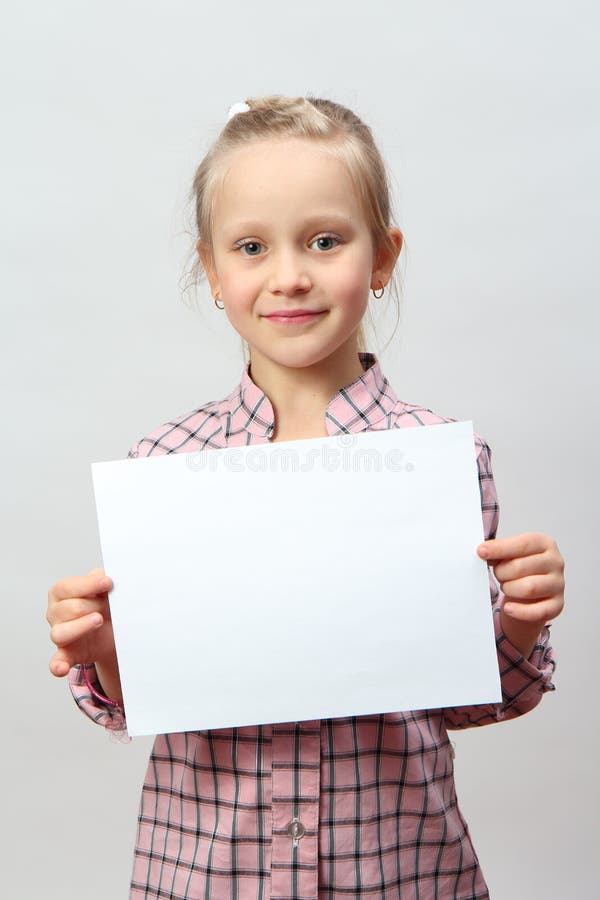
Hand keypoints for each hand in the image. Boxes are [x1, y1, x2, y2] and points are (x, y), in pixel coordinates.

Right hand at [47, 568, 116, 676]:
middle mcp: (55, 613)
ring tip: (99, 620)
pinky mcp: (66, 654)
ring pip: (60, 633)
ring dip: (81, 626)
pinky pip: (56, 662)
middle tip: (108, 607)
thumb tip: (102, 576)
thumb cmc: (105, 604)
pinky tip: (62, 669)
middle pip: (69, 609)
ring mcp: (59, 634)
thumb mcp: (104, 589)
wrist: (113, 628)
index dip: (88, 585)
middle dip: (93, 605)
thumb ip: (100, 581)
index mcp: (61, 592)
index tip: (108, 583)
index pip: (67, 587)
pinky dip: (57, 666)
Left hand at [477, 532, 564, 656]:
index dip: (500, 548)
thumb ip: (498, 551)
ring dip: (509, 589)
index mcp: (545, 544)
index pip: (522, 544)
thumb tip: (483, 551)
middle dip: (502, 572)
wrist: (529, 595)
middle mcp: (555, 562)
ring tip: (506, 587)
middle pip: (521, 567)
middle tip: (498, 575)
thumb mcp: (510, 555)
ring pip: (528, 588)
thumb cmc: (518, 570)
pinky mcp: (557, 605)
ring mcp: (558, 584)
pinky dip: (519, 611)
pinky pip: (537, 611)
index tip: (481, 552)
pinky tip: (508, 608)